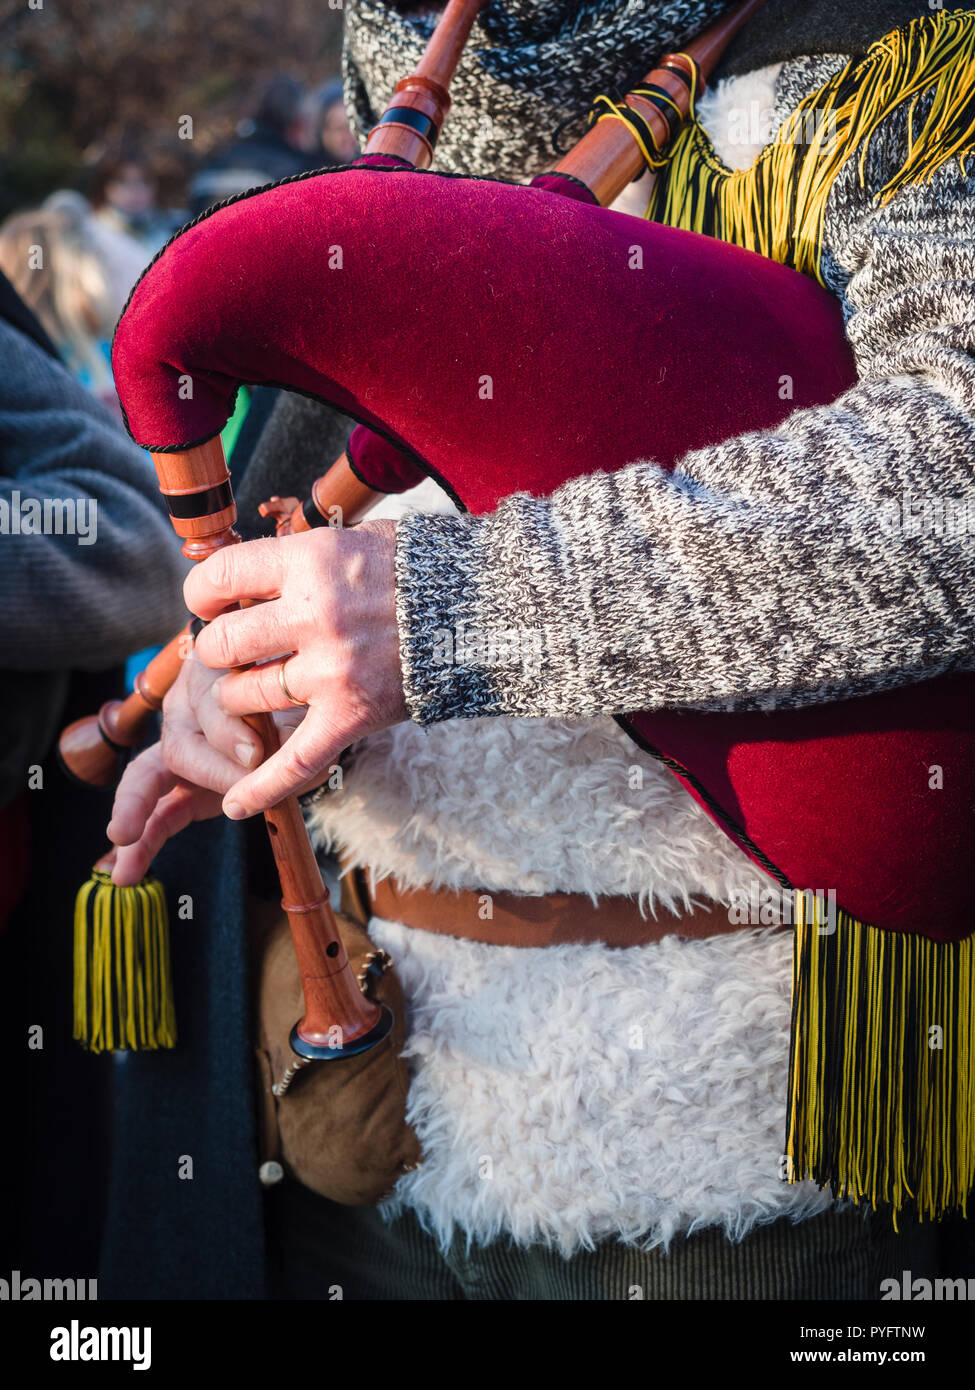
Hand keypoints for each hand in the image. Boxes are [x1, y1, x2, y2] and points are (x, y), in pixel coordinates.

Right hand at [105, 651, 304, 885]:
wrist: (309, 722)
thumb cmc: (304, 707)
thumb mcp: (305, 712)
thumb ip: (288, 726)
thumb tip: (266, 751)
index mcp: (215, 677)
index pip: (208, 702)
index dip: (229, 729)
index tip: (256, 754)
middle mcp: (188, 709)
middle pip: (181, 739)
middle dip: (208, 769)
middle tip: (238, 789)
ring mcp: (180, 749)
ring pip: (148, 776)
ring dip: (136, 810)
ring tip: (121, 837)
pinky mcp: (180, 787)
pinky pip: (156, 813)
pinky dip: (143, 842)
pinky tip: (124, 870)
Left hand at [188, 519, 406, 817]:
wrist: (487, 611)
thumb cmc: (419, 570)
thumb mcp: (355, 540)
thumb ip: (300, 556)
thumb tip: (246, 575)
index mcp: (311, 561)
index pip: (219, 577)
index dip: (203, 594)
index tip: (211, 604)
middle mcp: (314, 614)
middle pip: (222, 643)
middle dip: (219, 650)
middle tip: (236, 652)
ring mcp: (331, 670)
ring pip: (241, 697)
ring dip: (239, 698)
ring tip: (259, 691)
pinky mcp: (351, 716)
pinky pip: (293, 761)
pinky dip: (260, 788)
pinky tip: (233, 805)